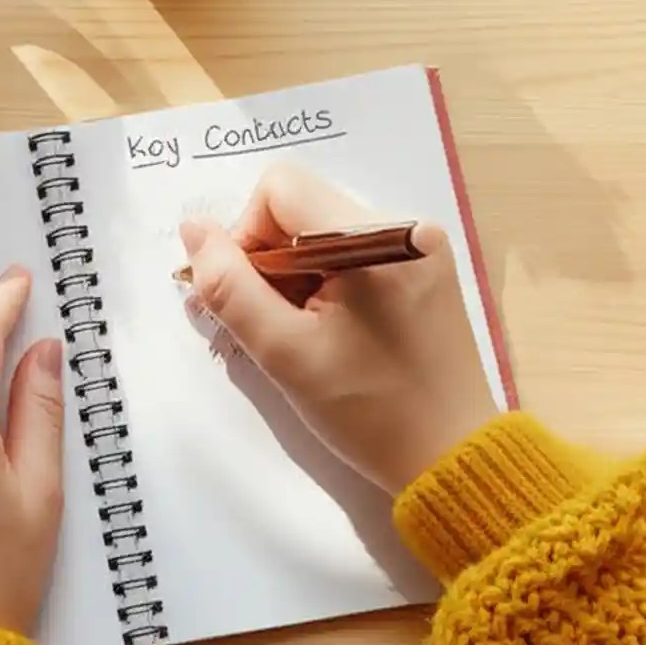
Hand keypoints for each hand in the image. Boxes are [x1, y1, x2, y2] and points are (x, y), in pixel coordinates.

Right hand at [179, 163, 497, 493]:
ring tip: (302, 332)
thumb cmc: (368, 411)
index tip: (248, 297)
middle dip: (268, 260)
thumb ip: (229, 287)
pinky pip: (351, 253)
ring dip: (293, 275)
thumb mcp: (284, 353)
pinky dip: (324, 283)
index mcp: (376, 238)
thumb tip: (194, 229)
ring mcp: (419, 247)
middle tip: (270, 324)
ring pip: (321, 231)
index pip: (279, 188)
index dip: (245, 235)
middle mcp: (404, 226)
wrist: (452, 457)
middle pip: (300, 207)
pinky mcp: (424, 270)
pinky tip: (330, 330)